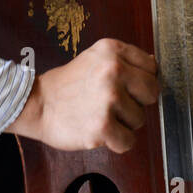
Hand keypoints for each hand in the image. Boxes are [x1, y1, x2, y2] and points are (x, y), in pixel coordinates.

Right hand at [6, 37, 157, 153]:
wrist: (38, 104)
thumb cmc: (68, 84)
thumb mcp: (96, 57)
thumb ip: (126, 60)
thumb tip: (154, 64)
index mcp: (112, 51)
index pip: (151, 68)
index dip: (140, 82)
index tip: (126, 88)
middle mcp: (113, 71)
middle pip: (152, 92)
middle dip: (136, 102)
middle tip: (113, 104)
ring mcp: (108, 99)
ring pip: (140, 119)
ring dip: (123, 123)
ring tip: (100, 115)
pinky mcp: (102, 126)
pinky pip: (128, 141)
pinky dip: (116, 142)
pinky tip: (100, 131)